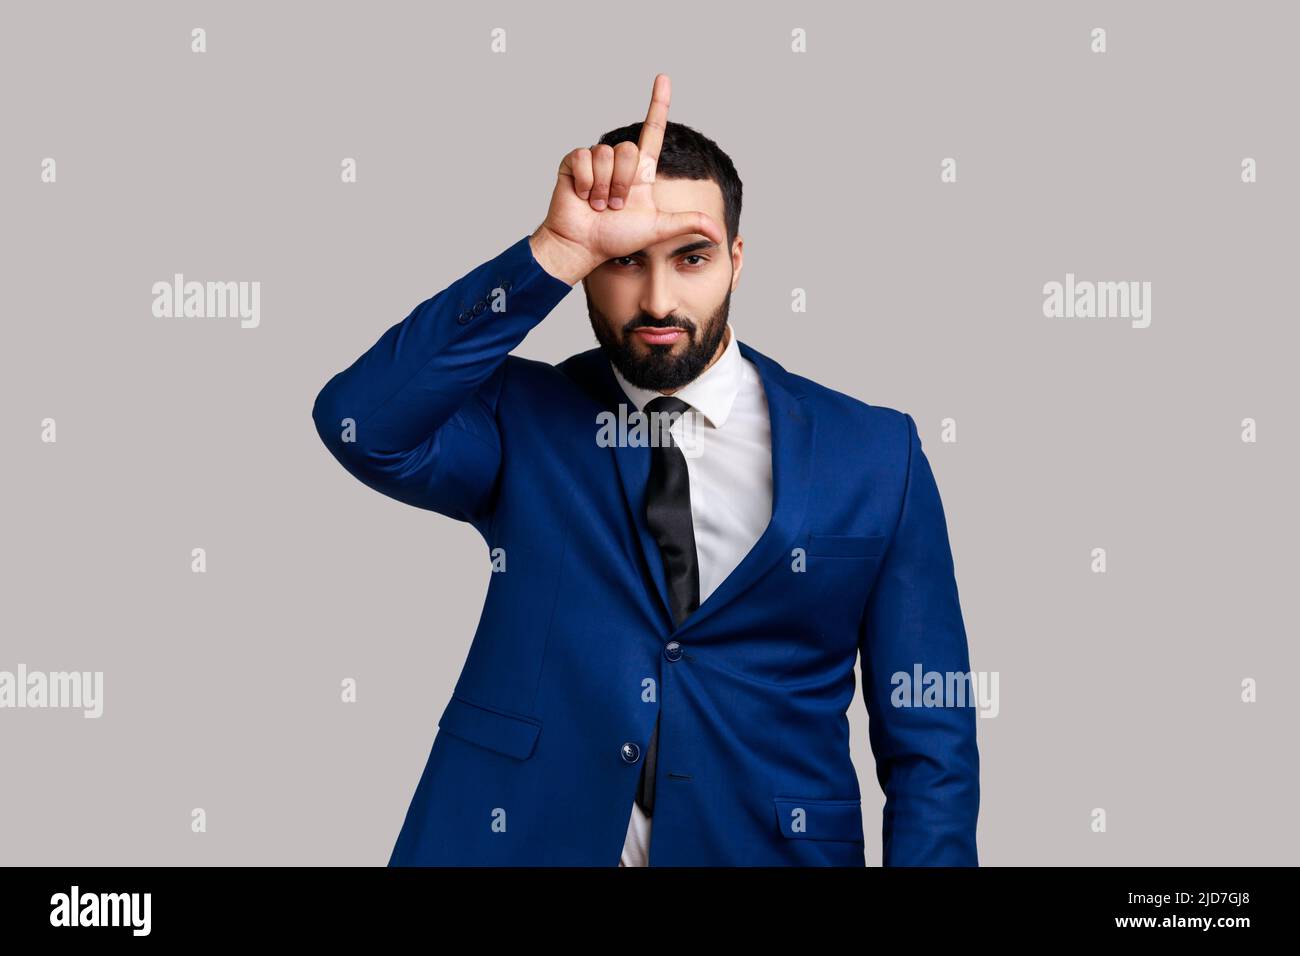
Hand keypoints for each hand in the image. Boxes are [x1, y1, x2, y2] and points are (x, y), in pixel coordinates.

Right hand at [530, 74, 725, 284]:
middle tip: (615, 206)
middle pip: (629, 149)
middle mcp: (618, 162)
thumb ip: (689, 224)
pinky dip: (585, 182)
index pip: (652, 130)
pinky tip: (582, 196)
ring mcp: (595, 161)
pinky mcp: (573, 163)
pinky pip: (583, 158)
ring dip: (604, 187)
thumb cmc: (616, 238)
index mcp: (640, 172)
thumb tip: (720, 235)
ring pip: (607, 154)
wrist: (583, 246)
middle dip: (623, 182)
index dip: (658, 104)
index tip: (663, 78)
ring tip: (598, 205)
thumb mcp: (658, 228)